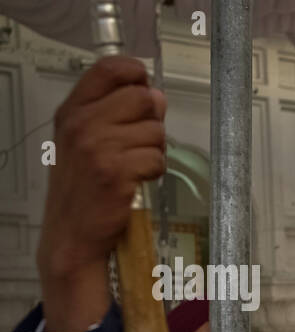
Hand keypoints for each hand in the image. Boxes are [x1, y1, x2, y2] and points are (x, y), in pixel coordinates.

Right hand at [36, 56, 166, 331]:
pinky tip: (138, 181)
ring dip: (154, 150)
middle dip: (153, 120)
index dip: (136, 75)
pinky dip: (155, 171)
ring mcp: (98, 147)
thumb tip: (157, 96)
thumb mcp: (86, 142)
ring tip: (135, 166)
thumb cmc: (83, 187)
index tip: (143, 91)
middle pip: (142, 98)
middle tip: (140, 142)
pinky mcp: (116, 172)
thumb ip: (116, 114)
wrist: (72, 234)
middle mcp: (82, 123)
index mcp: (72, 110)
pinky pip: (157, 158)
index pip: (109, 69)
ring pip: (155, 131)